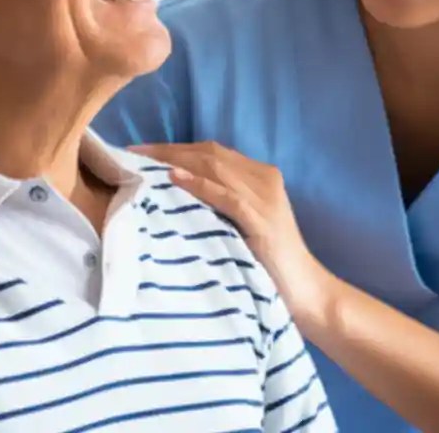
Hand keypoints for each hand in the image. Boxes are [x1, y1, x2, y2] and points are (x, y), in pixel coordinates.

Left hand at [130, 142, 336, 321]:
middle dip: (169, 150)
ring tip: (144, 160)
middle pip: (210, 153)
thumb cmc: (270, 265)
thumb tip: (173, 195)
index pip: (213, 152)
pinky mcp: (262, 219)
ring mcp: (264, 197)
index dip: (176, 148)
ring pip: (215, 167)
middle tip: (133, 151)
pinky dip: (199, 185)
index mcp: (261, 176)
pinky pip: (226, 195)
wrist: (306, 291)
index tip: (141, 152)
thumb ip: (219, 205)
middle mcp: (264, 178)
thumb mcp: (242, 226)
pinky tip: (174, 179)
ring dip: (176, 161)